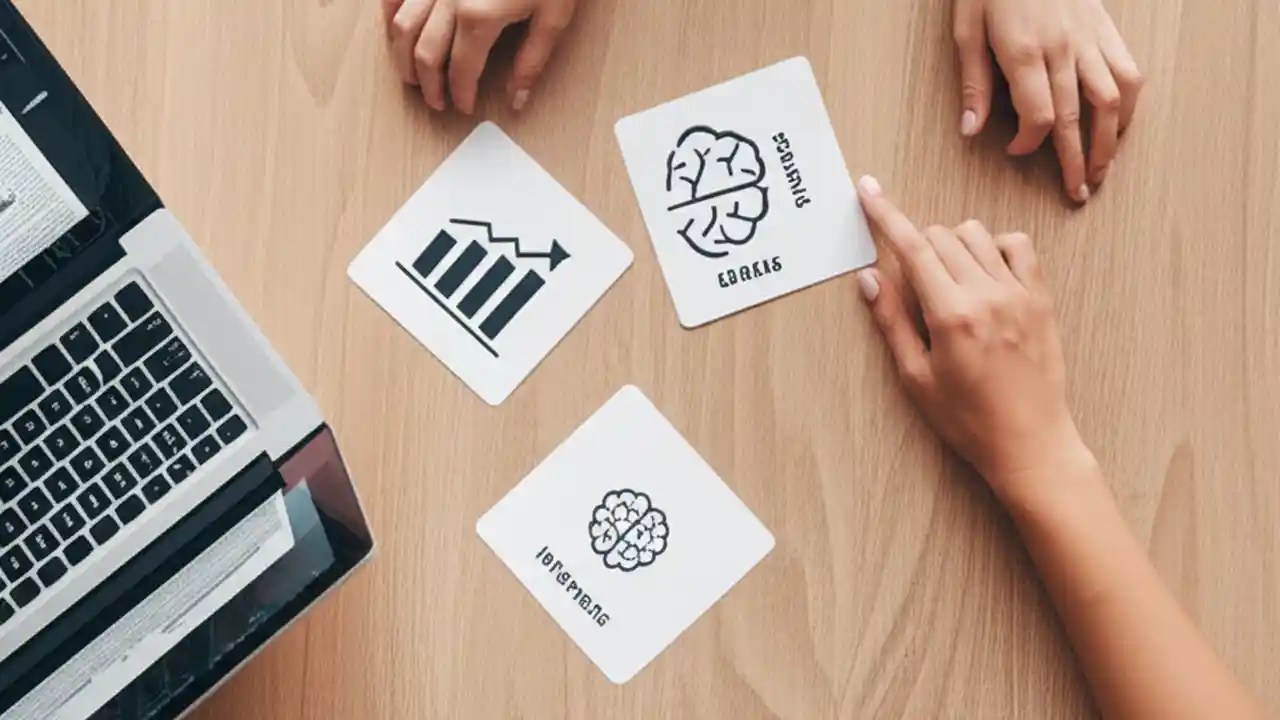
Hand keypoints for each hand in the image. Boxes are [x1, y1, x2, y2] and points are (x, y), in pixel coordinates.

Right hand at [383, 0, 576, 113]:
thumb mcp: (553, 15)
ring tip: (412, 76)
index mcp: (479, 16)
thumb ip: (532, 60)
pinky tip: (395, 29)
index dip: (460, 94)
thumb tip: (517, 99)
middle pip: (424, 54)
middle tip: (437, 101)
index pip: (461, 71)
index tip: (464, 106)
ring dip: (403, 57)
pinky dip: (389, 14)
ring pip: (401, 25)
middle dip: (428, 85)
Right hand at [854, 175, 1090, 506]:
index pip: (912, 246)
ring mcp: (1019, 293)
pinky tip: (985, 274)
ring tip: (949, 283)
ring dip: (953, 245)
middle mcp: (987, 294)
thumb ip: (891, 321)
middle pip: (941, 236)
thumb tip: (869, 277)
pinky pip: (1018, 245)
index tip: (867, 189)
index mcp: (951, 314)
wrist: (1030, 443)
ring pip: (976, 234)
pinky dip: (996, 247)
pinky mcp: (1041, 298)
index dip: (885, 214)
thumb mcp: (915, 377)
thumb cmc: (967, 419)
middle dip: (917, 246)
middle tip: (915, 287)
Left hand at [953, 0, 1142, 202]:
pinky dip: (1128, 104)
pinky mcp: (1106, 28)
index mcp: (1025, 51)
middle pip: (1075, 116)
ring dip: (1109, 140)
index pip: (1038, 115)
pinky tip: (1120, 125)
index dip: (1029, 144)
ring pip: (1111, 99)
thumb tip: (969, 129)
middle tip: (1077, 193)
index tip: (1015, 154)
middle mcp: (1064, 48)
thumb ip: (973, 82)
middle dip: (1076, 160)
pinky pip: (1127, 71)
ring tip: (1102, 170)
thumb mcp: (967, 29)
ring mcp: (1090, 38)